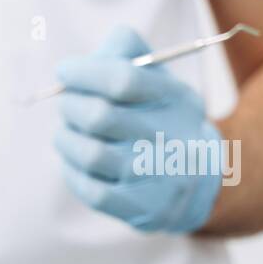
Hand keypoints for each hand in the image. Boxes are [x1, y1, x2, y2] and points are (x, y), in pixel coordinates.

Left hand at [52, 25, 223, 232]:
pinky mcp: (142, 208)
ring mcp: (157, 176)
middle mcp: (170, 137)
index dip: (86, 72)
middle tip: (66, 104)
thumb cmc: (161, 120)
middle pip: (100, 116)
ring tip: (66, 133)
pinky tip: (75, 162)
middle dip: (70, 106)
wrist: (197, 183)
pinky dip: (72, 172)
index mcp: (176, 99)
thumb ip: (127, 54)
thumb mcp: (159, 82)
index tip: (65, 71)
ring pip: (90, 154)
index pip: (123, 79)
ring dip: (66, 139)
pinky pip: (90, 190)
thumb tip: (83, 61)